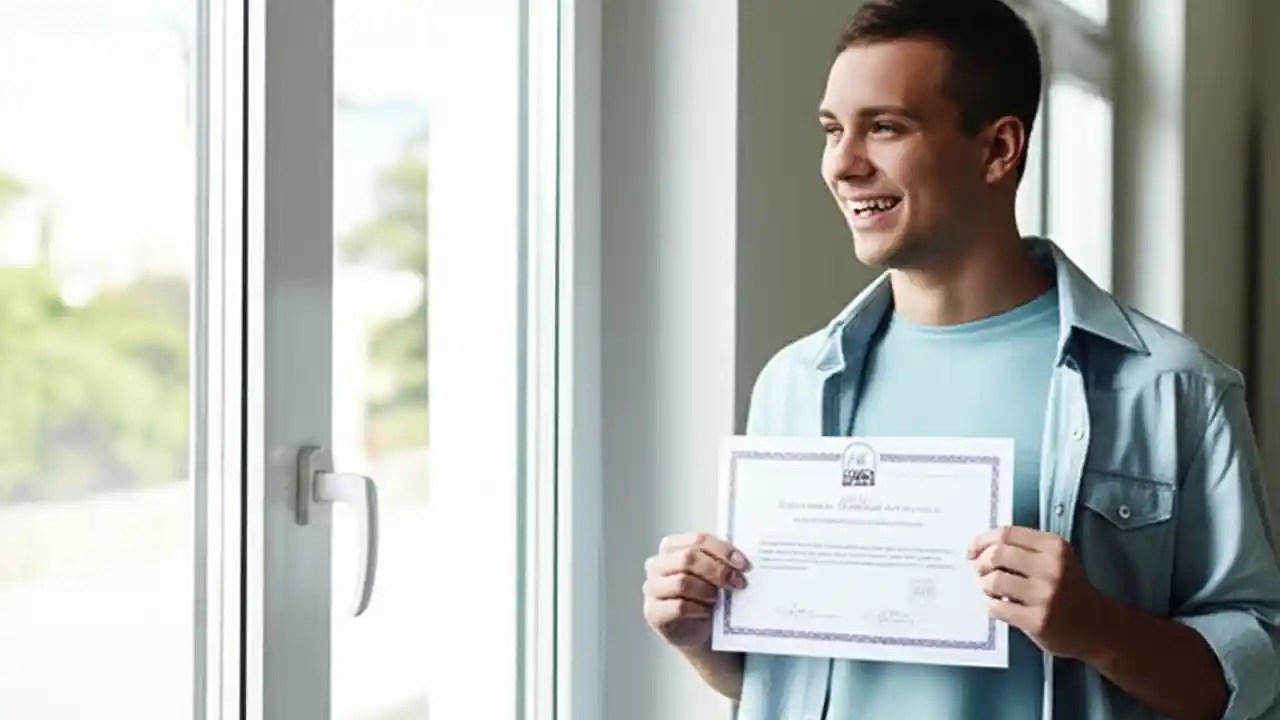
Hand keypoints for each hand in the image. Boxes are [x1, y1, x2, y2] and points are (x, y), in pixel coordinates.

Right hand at [643, 532, 750, 648]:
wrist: (696, 631)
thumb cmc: (704, 598)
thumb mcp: (712, 574)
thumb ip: (720, 562)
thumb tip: (740, 560)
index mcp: (672, 547)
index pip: (697, 539)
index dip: (722, 550)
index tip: (743, 564)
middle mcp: (657, 564)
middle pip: (688, 558)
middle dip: (717, 570)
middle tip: (737, 582)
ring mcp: (652, 588)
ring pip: (682, 582)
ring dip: (707, 591)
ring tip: (718, 600)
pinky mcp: (654, 612)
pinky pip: (679, 606)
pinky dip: (699, 609)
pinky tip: (707, 611)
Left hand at [968, 526, 1112, 661]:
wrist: (1099, 626)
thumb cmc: (1069, 588)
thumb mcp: (1056, 558)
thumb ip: (1024, 548)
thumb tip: (978, 548)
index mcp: (1054, 547)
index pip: (1006, 534)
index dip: (982, 540)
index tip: (972, 550)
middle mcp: (1051, 568)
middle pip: (997, 555)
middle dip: (981, 563)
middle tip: (980, 571)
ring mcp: (1045, 596)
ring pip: (993, 581)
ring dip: (984, 585)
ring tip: (991, 590)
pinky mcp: (1037, 621)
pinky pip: (997, 607)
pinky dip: (991, 605)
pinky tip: (1000, 605)